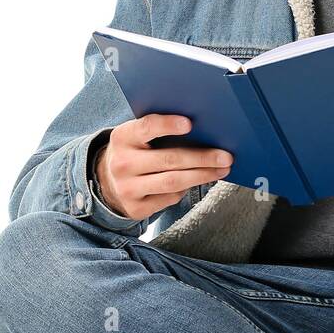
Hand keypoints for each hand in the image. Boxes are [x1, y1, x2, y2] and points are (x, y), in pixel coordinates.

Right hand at [94, 115, 232, 219]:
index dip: (167, 125)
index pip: (145, 128)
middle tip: (226, 156)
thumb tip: (204, 130)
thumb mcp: (137, 137)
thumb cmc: (135, 152)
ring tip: (222, 170)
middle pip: (168, 159)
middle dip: (202, 158)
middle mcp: (121, 163)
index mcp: (122, 138)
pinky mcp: (136, 208)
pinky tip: (200, 180)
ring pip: (173, 182)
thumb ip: (159, 132)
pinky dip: (187, 189)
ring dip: (202, 176)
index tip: (190, 123)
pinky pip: (170, 198)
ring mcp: (127, 188)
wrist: (108, 182)